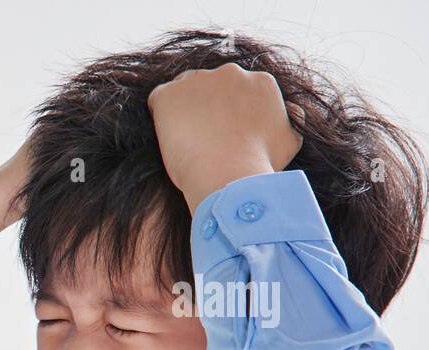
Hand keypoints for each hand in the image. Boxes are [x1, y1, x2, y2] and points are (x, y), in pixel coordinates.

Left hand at [147, 63, 302, 212]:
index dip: (228, 112)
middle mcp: (230, 73)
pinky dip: (160, 117)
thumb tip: (290, 110)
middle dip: (206, 107)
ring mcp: (197, 81)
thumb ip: (290, 119)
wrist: (228, 176)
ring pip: (184, 90)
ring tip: (185, 141)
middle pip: (210, 85)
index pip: (238, 90)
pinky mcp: (169, 95)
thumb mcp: (290, 139)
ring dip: (182, 110)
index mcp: (261, 81)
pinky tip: (168, 138)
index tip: (224, 133)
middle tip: (203, 138)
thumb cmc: (260, 164)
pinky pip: (159, 100)